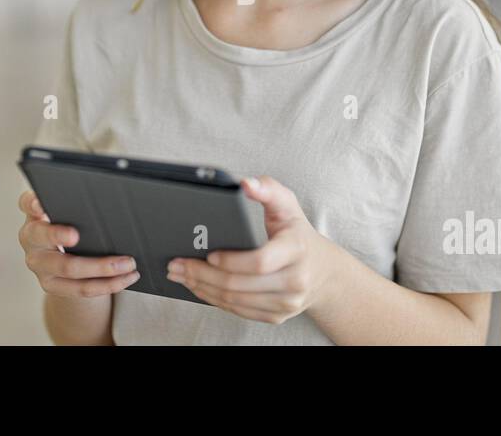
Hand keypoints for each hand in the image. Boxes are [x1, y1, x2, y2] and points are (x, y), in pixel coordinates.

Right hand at [17, 190, 140, 297]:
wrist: (57, 255)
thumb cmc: (66, 224)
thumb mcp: (65, 210)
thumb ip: (74, 203)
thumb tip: (107, 199)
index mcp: (34, 214)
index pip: (27, 204)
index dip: (33, 203)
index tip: (40, 204)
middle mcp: (31, 240)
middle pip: (45, 239)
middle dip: (59, 235)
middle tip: (78, 236)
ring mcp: (40, 265)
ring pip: (69, 269)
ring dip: (103, 268)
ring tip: (128, 264)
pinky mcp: (52, 285)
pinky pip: (81, 289)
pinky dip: (107, 284)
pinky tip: (126, 278)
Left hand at [165, 176, 336, 323]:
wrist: (323, 272)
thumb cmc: (297, 234)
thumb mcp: (288, 205)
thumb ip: (267, 189)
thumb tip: (245, 184)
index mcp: (297, 250)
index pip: (259, 262)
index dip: (231, 261)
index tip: (209, 254)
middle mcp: (295, 281)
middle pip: (240, 285)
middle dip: (202, 275)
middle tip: (177, 265)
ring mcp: (287, 303)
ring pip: (235, 301)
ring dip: (202, 289)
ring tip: (182, 275)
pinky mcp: (276, 316)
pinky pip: (239, 311)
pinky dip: (214, 300)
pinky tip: (199, 287)